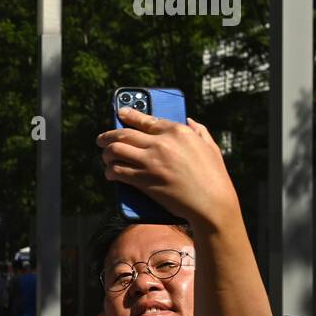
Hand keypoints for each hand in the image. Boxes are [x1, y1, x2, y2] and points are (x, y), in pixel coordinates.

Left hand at [97, 108, 237, 227]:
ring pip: (116, 150)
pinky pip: (117, 171)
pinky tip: (110, 173)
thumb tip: (190, 120)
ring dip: (107, 154)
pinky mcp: (144, 180)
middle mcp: (161, 143)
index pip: (145, 120)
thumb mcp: (210, 147)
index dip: (129, 115)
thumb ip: (199, 131)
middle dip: (108, 136)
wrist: (211, 203)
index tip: (119, 112)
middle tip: (101, 139)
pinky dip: (110, 171)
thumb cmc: (214, 176)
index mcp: (177, 131)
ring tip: (106, 156)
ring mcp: (151, 162)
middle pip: (124, 134)